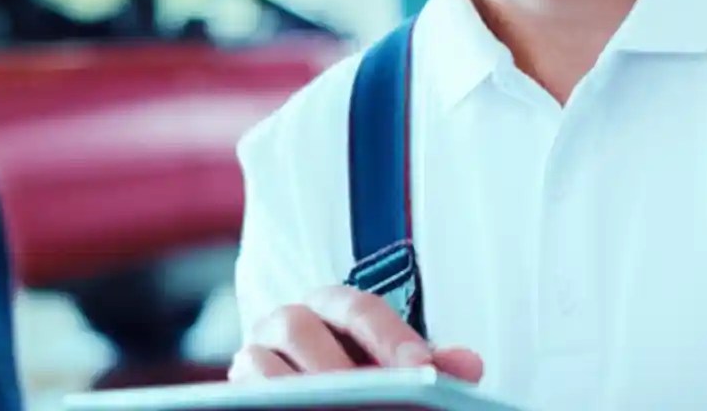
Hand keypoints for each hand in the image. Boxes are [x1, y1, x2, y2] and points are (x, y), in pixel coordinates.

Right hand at [228, 286, 483, 383]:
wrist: (321, 395)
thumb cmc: (362, 379)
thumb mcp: (397, 369)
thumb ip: (430, 365)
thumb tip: (468, 364)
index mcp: (333, 306)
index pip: (360, 308)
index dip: (390, 338)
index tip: (421, 368)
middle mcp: (289, 320)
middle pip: (303, 327)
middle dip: (340, 365)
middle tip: (374, 394)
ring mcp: (256, 353)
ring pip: (264, 361)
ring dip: (300, 387)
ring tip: (338, 407)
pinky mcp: (238, 389)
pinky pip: (245, 390)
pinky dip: (270, 398)